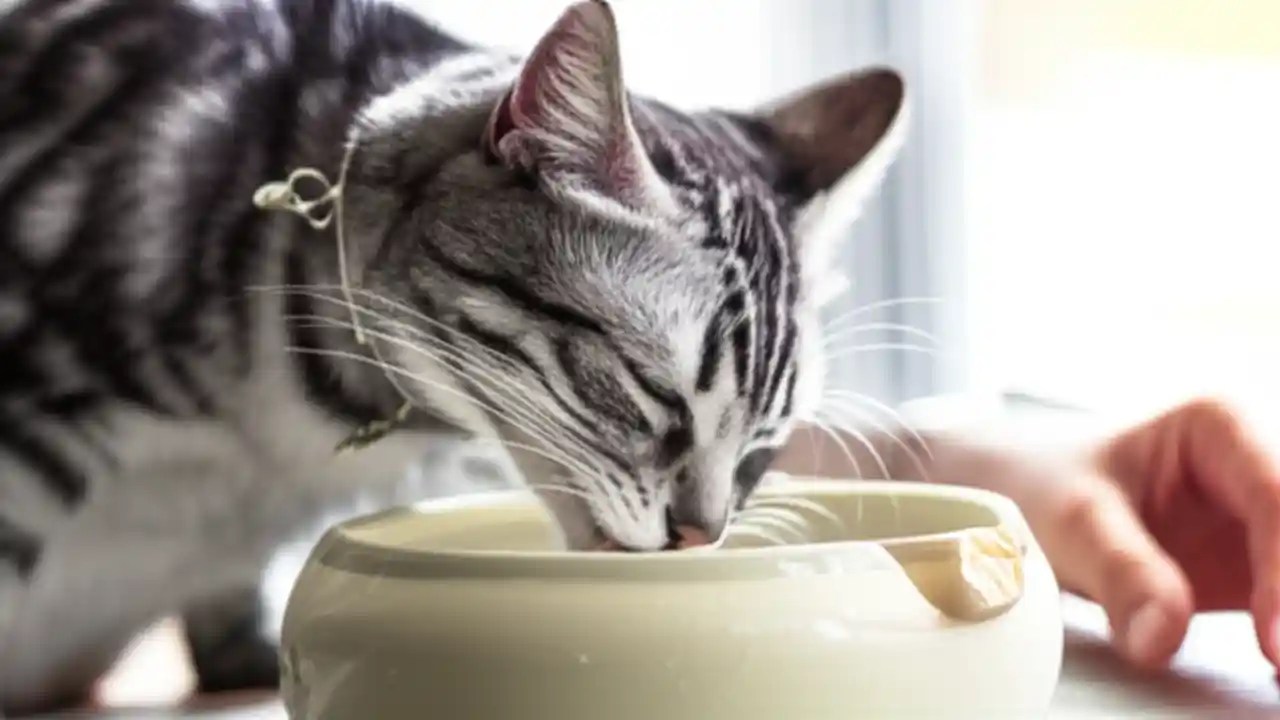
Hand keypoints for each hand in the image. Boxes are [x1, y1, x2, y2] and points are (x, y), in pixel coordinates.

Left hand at [1035, 399, 1279, 669]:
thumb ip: (1122, 573)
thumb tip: (1160, 642)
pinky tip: (1276, 676)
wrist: (1024, 496)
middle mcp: (1257, 463)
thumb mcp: (1071, 522)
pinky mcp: (1265, 568)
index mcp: (1220, 425)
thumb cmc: (1046, 486)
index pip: (1279, 497)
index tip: (1276, 647)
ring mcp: (1266, 518)